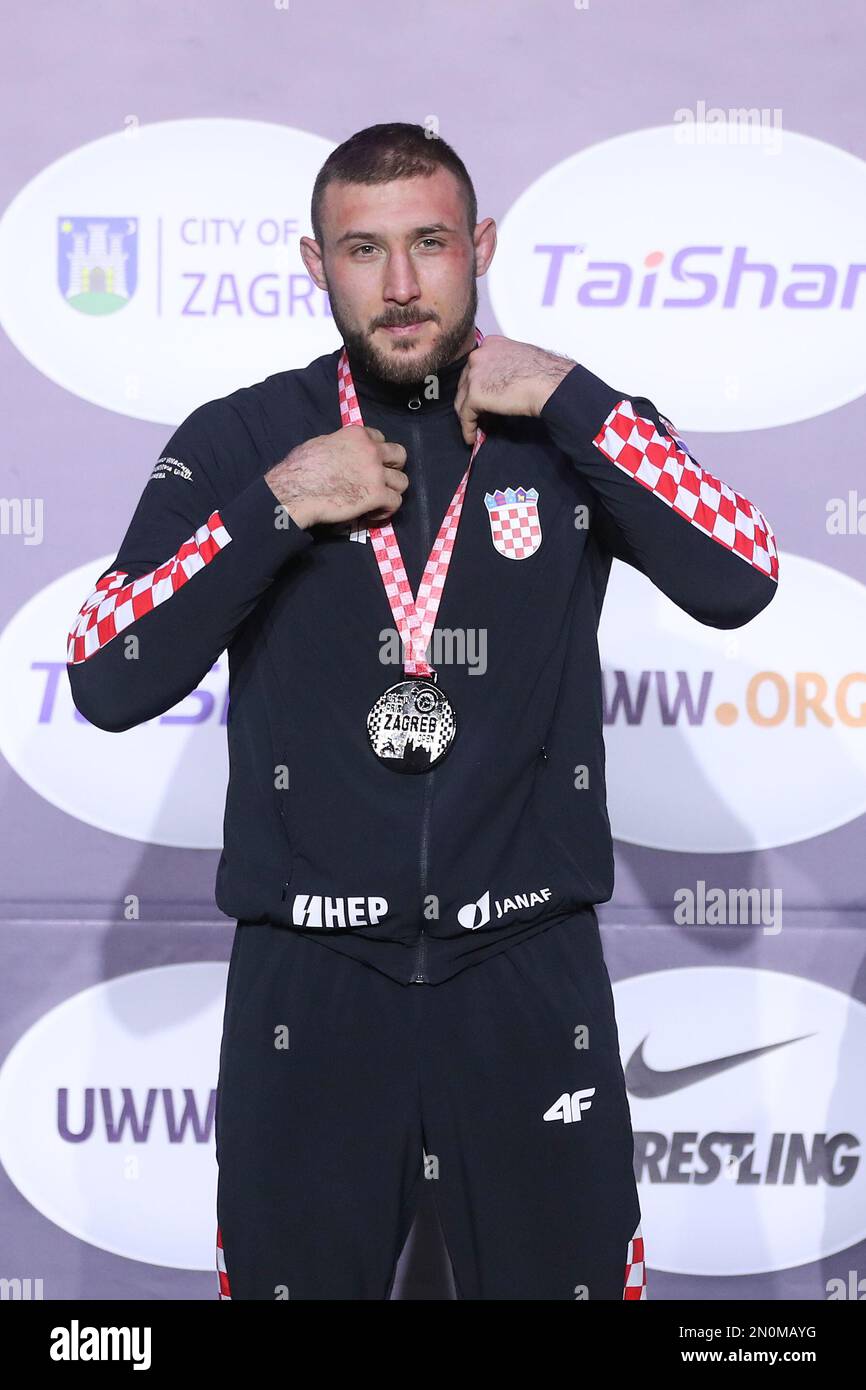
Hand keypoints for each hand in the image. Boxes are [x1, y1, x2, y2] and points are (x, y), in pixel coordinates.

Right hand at [265, 425, 407, 529]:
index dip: (376, 452)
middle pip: (400, 455)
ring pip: (402, 481)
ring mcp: (376, 473)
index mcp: (357, 435)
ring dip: (391, 491)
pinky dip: (386, 510)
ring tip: (378, 500)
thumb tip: (343, 453)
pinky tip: (372, 514)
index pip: (380, 438)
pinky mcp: (377, 495)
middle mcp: (371, 450)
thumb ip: (341, 446)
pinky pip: (395, 502)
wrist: (295, 491)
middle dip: (393, 467)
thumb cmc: (300, 469)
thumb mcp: (321, 443)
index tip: (368, 463)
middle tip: (381, 480)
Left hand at [454, 334, 576, 444]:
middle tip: (477, 415)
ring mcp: (474, 374)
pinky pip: (465, 416)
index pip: (475, 367)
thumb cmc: (545, 373)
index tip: (481, 398)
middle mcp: (478, 355)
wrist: (549, 384)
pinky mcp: (475, 395)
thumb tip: (501, 382)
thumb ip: (504, 365)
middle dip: (469, 400)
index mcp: (490, 345)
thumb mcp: (520, 358)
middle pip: (465, 383)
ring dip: (467, 416)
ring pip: (461, 400)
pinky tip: (471, 438)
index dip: (476, 385)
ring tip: (475, 428)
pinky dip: (468, 428)